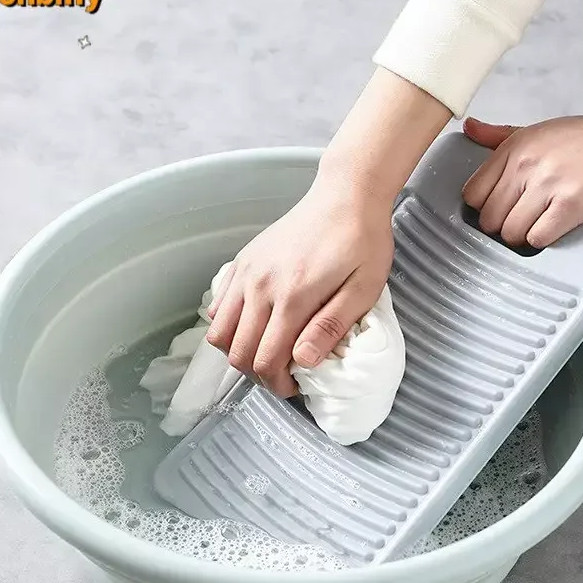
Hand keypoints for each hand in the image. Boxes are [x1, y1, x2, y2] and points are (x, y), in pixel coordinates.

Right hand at [205, 171, 394, 397]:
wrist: (346, 195)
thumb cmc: (362, 241)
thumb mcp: (364, 288)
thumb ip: (330, 326)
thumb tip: (303, 362)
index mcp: (292, 297)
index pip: (266, 360)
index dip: (278, 385)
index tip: (296, 387)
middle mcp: (259, 286)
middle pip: (237, 352)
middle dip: (258, 374)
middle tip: (284, 375)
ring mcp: (246, 272)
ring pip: (219, 332)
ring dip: (239, 351)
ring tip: (267, 351)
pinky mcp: (242, 262)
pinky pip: (219, 305)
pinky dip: (229, 324)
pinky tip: (256, 324)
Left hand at [461, 108, 582, 248]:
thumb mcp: (545, 130)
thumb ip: (502, 135)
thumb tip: (469, 128)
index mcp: (516, 146)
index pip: (472, 193)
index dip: (484, 209)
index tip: (502, 210)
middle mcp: (527, 162)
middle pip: (488, 218)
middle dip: (504, 228)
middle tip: (528, 221)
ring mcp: (549, 183)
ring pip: (510, 232)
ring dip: (525, 237)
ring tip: (545, 225)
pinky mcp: (571, 204)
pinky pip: (538, 238)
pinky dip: (546, 240)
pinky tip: (559, 228)